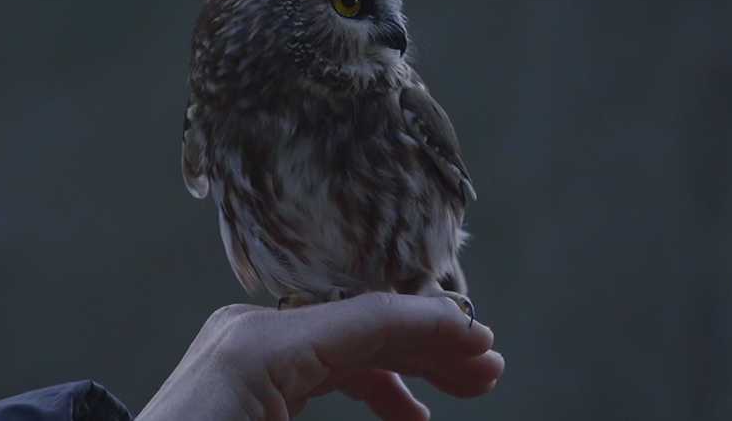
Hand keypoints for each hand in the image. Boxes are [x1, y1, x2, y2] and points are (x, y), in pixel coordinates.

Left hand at [135, 293, 503, 420]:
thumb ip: (369, 394)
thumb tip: (419, 413)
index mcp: (262, 345)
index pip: (370, 319)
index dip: (436, 330)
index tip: (485, 349)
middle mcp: (252, 330)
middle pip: (363, 323)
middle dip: (432, 346)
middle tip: (488, 371)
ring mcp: (244, 347)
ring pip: (346, 342)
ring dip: (407, 365)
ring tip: (460, 389)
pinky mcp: (243, 369)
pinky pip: (319, 364)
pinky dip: (367, 380)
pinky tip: (406, 410)